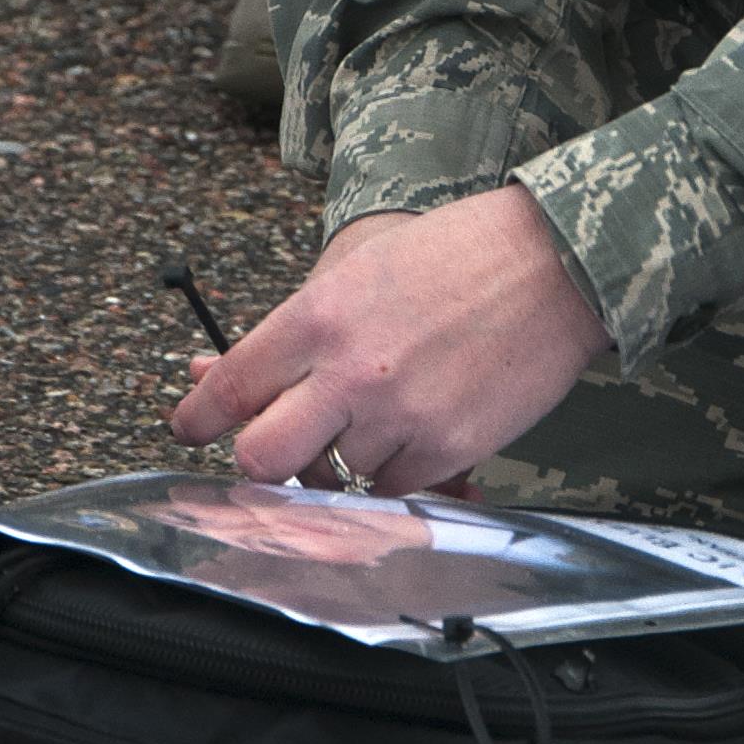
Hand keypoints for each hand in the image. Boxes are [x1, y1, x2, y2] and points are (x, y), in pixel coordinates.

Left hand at [168, 192, 610, 491]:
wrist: (553, 265)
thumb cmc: (455, 258)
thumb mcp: (358, 270)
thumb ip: (289, 332)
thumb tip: (208, 371)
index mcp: (318, 316)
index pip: (230, 387)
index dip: (197, 417)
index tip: (190, 426)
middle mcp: (350, 372)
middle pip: (262, 458)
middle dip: (261, 462)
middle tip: (277, 450)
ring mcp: (400, 415)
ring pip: (337, 475)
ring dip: (349, 455)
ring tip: (387, 407)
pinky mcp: (447, 446)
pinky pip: (396, 486)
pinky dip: (400, 467)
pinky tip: (423, 421)